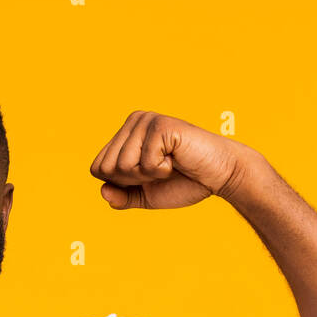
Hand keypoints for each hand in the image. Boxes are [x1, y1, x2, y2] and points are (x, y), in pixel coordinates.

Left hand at [90, 111, 248, 209]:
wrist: (219, 176)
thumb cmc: (185, 182)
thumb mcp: (146, 195)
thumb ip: (122, 196)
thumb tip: (103, 190)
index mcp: (125, 134)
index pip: (97, 168)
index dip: (120, 184)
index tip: (147, 176)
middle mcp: (133, 121)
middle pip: (106, 168)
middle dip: (132, 180)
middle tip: (160, 170)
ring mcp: (146, 120)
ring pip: (122, 165)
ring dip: (148, 175)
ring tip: (170, 163)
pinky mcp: (161, 125)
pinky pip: (144, 163)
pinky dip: (162, 171)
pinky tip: (177, 159)